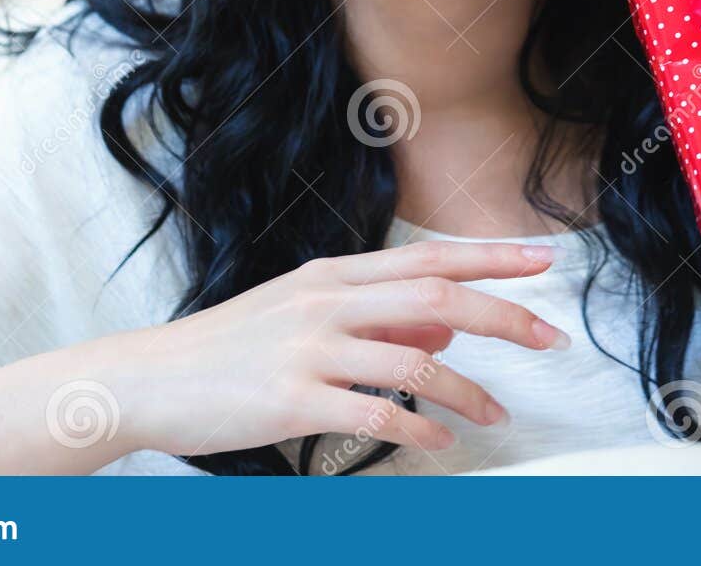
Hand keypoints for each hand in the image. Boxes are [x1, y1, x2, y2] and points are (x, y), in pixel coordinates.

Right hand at [117, 239, 570, 457]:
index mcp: (335, 274)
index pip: (431, 258)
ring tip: (497, 415)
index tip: (544, 260)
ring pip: (417, 361)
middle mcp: (329, 302)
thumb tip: (448, 325)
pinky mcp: (293, 399)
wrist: (150, 378)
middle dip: (505, 317)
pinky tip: (442, 443)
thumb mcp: (305, 312)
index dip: (492, 257)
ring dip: (469, 392)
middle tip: (551, 339)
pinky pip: (377, 415)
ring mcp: (311, 349)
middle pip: (440, 297)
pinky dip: (421, 430)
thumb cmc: (231, 346)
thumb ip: (378, 314)